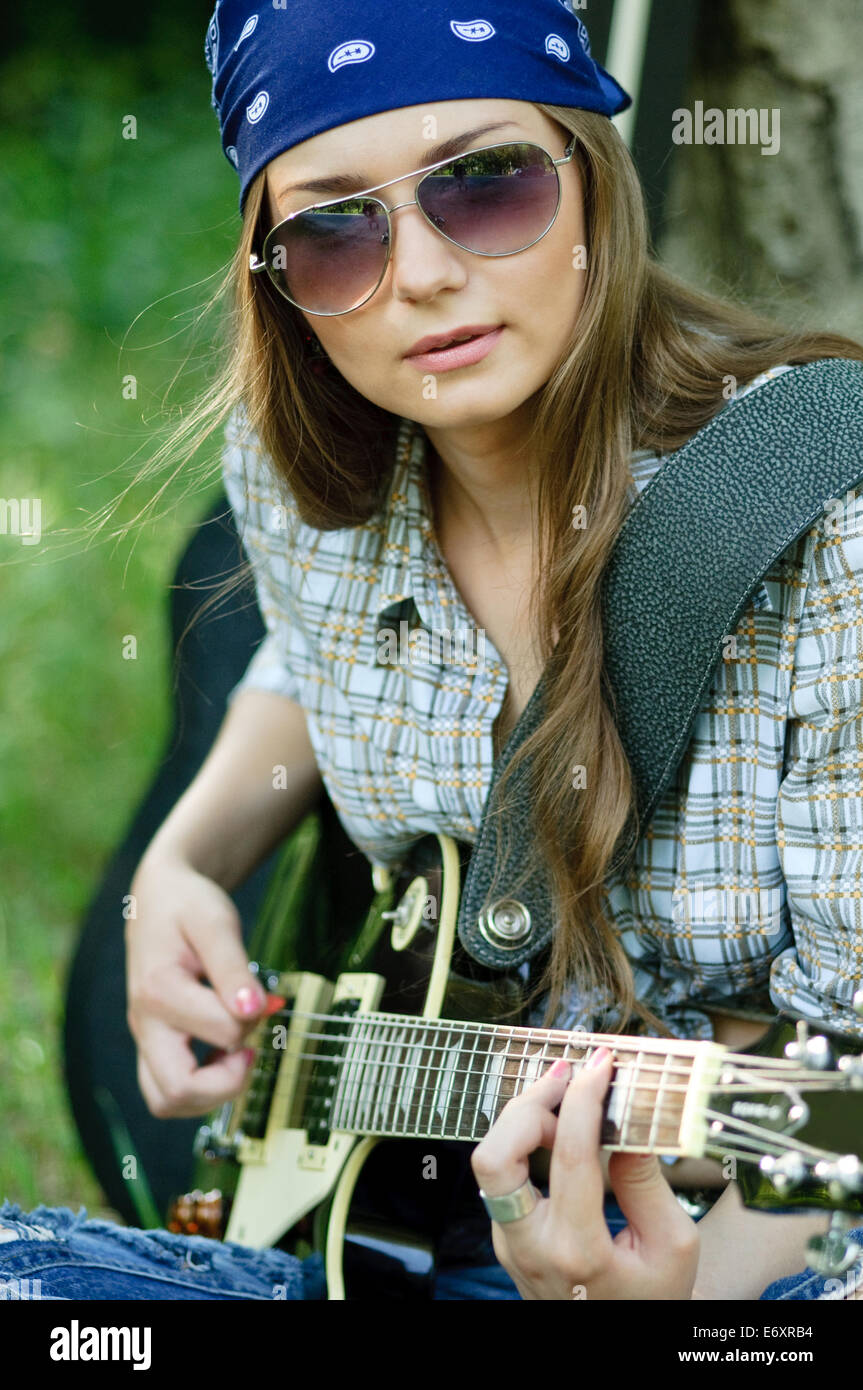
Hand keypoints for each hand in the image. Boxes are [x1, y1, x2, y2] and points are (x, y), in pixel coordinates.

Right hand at [125, 854, 275, 1117]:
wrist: (158, 899)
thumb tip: (255, 1012)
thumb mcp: (216, 922)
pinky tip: (223, 1054)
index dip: (253, 1020)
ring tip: (236, 1053)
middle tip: (250, 1048)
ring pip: (166, 1101)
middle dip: (227, 1082)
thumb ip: (234, 968)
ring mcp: (146, 1038)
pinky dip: (199, 1088)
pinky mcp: (152, 1044)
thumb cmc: (187, 907)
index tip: (264, 1000)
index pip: (221, 1032)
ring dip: (211, 1093)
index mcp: (159, 989)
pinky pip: (166, 1091)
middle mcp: (145, 1022)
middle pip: (176, 1091)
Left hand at [470, 1048, 699, 1299]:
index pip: (569, 1156)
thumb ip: (646, 1179)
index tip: (602, 1065)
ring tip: (565, 1092)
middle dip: (528, 1104)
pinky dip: (525, 1137)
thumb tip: (626, 1111)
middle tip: (568, 1078)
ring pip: (491, 1160)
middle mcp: (530, 1247)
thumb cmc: (653, 1296)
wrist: (619, 1340)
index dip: (584, 1098)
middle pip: (495, 1157)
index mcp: (578, 1251)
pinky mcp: (504, 1234)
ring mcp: (509, 1242)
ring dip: (524, 1116)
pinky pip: (503, 1172)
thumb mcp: (673, 1245)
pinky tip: (556, 1122)